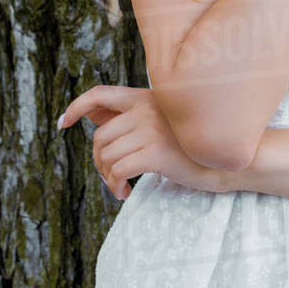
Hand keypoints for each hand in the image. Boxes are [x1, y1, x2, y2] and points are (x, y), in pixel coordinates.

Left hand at [58, 85, 231, 199]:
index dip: (76, 106)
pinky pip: (119, 170)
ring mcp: (152, 128)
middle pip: (100, 137)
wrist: (226, 159)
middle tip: (112, 177)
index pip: (100, 94)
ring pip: (106, 156)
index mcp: (144, 96)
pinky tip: (125, 193)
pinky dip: (116, 186)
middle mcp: (146, 108)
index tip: (63, 123)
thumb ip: (127, 116)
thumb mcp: (158, 122)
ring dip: (108, 177)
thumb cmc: (189, 143)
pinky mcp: (157, 152)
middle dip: (99, 162)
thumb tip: (90, 115)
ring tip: (120, 186)